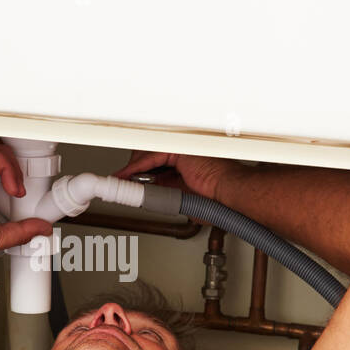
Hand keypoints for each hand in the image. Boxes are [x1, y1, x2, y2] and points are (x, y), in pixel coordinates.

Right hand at [0, 142, 51, 251]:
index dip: (19, 187)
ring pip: (5, 156)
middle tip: (28, 193)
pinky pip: (0, 154)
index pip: (3, 180)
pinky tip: (12, 186)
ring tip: (18, 192)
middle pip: (6, 164)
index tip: (28, 199)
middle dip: (22, 177)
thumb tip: (42, 229)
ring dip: (18, 174)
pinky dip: (10, 170)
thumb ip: (22, 232)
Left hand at [115, 151, 246, 202]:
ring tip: (120, 183)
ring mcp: (180, 150)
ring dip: (131, 171)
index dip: (139, 176)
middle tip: (121, 185)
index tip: (127, 185)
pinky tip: (127, 177)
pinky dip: (136, 168)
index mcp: (186, 167)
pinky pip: (151, 158)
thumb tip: (154, 199)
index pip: (156, 168)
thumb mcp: (185, 200)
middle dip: (133, 172)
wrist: (229, 192)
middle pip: (149, 158)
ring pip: (147, 156)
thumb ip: (169, 195)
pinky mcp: (177, 150)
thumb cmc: (217, 199)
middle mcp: (183, 156)